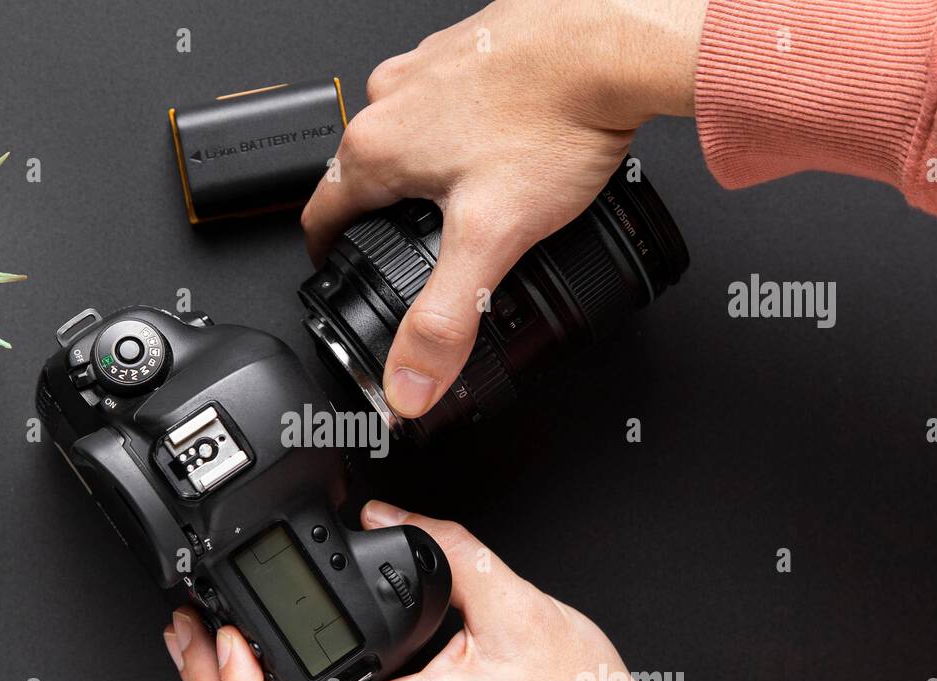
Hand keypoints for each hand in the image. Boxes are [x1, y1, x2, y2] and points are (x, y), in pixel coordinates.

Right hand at [302, 0, 706, 418]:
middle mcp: (393, 97)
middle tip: (414, 247)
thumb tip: (407, 384)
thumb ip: (444, 321)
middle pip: (364, 172)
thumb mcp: (490, 240)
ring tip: (466, 198)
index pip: (320, 215)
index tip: (338, 272)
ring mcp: (431, 64)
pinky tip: (506, 144)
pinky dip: (467, 125)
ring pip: (408, 130)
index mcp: (376, 147)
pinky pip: (452, 97)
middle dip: (382, 213)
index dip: (328, 256)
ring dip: (424, 165)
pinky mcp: (474, 45)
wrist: (616, 40)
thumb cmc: (555, 118)